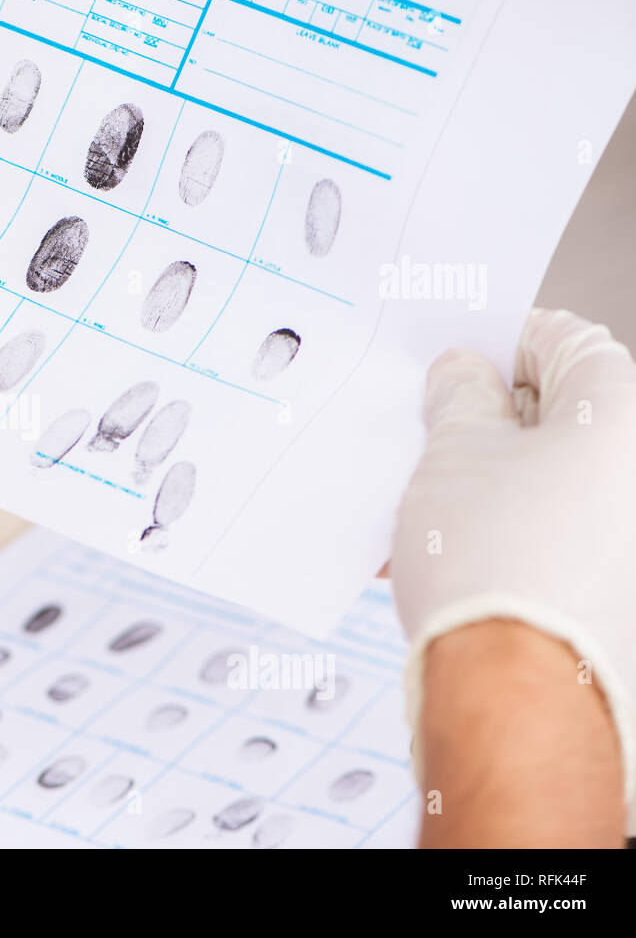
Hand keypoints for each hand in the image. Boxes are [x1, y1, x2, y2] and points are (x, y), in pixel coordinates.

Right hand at [392, 308, 635, 830]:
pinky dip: (495, 528)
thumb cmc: (494, 566)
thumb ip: (459, 395)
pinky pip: (546, 532)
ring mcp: (625, 534)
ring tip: (418, 496)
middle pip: (558, 415)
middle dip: (486, 418)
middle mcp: (635, 473)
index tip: (459, 352)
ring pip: (546, 478)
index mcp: (620, 417)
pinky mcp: (606, 585)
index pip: (566, 341)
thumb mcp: (452, 451)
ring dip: (482, 478)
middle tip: (428, 424)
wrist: (510, 692)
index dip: (504, 340)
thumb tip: (463, 374)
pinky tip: (434, 548)